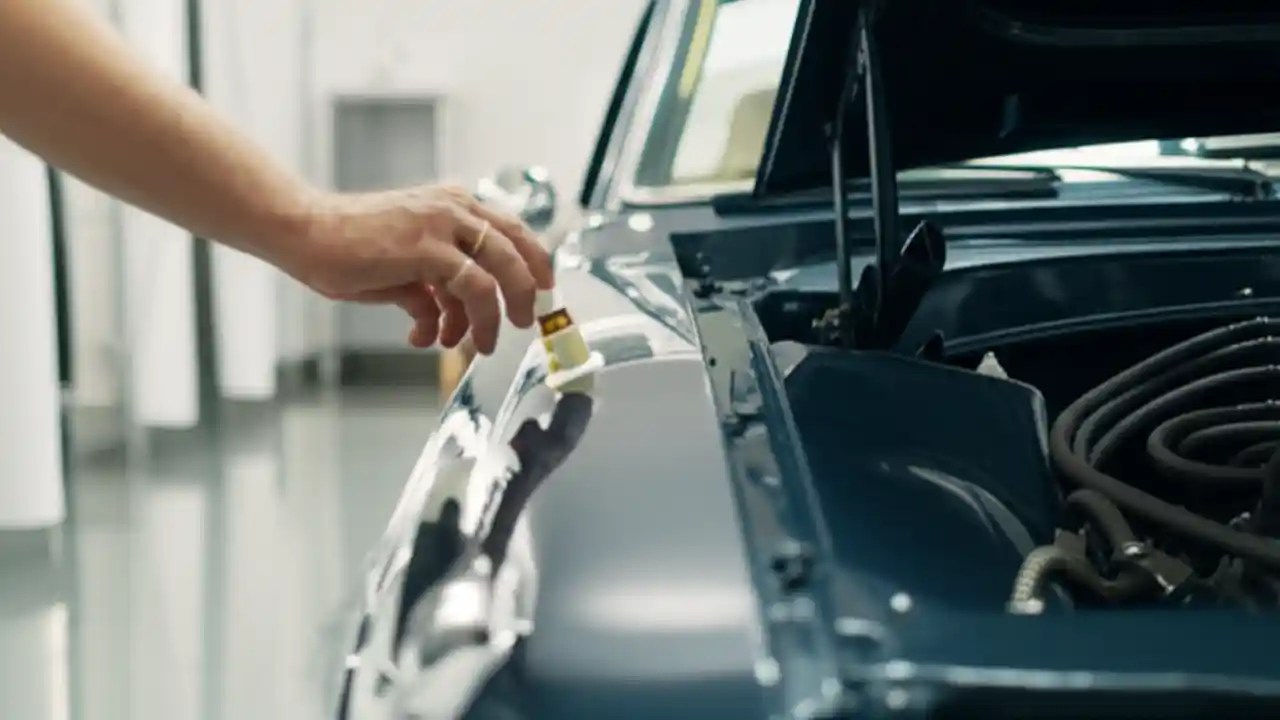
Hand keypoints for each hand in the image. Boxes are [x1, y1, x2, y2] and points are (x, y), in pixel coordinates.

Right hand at [289, 185, 553, 354]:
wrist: (304, 232)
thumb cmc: (346, 247)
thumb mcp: (403, 267)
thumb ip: (432, 286)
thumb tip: (442, 321)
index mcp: (452, 204)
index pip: (511, 229)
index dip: (533, 262)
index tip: (541, 292)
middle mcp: (454, 208)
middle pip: (518, 248)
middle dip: (528, 292)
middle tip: (526, 322)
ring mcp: (442, 225)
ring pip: (498, 274)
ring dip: (491, 319)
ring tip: (477, 344)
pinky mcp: (427, 249)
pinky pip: (470, 291)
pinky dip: (461, 323)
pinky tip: (427, 337)